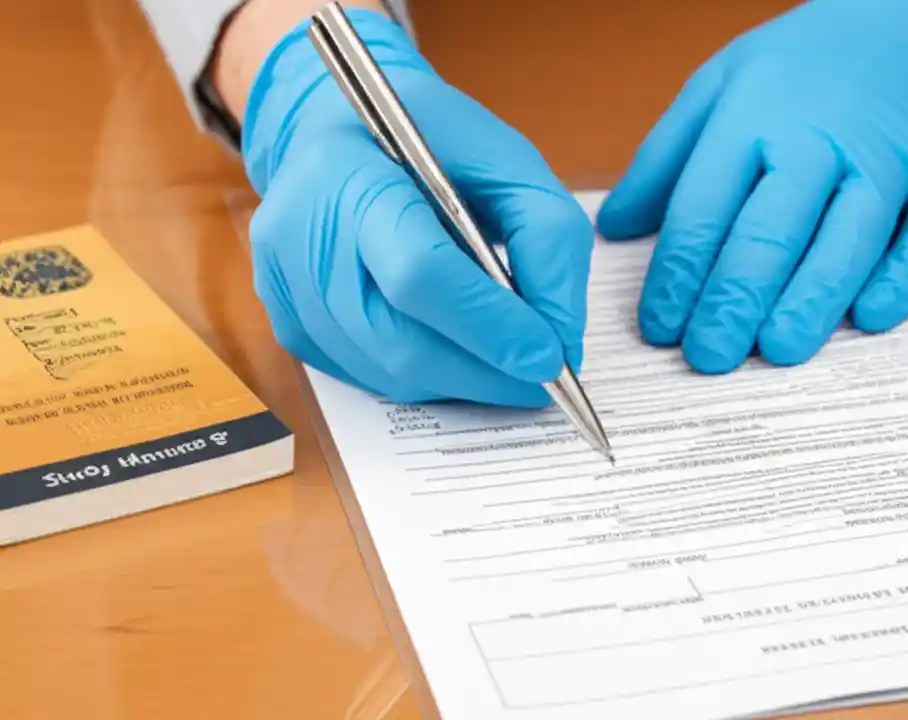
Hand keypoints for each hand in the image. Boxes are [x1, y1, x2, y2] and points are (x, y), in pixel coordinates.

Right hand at [240, 9, 591, 405]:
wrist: (331, 124)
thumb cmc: (426, 140)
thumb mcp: (507, 159)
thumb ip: (548, 237)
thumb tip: (560, 337)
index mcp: (350, 173)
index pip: (419, 273)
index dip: (489, 325)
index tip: (549, 358)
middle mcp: (301, 234)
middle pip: (398, 339)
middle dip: (483, 372)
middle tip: (540, 380)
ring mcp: (283, 284)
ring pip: (385, 370)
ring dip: (460, 381)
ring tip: (504, 365)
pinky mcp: (285, 320)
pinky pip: (366, 377)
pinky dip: (425, 377)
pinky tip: (454, 351)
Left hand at [598, 0, 907, 372]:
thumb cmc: (805, 63)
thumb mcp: (720, 84)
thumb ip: (665, 158)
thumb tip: (613, 227)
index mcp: (754, 115)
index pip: (703, 209)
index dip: (677, 276)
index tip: (659, 328)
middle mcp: (823, 137)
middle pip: (772, 230)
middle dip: (733, 300)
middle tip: (708, 357)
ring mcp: (891, 158)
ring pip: (848, 241)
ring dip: (810, 301)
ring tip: (776, 350)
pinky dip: (901, 281)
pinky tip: (869, 319)